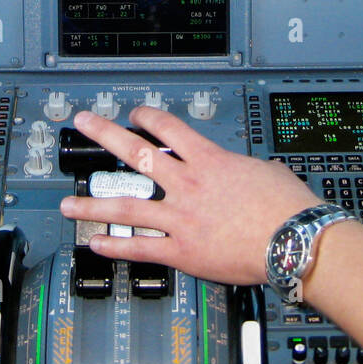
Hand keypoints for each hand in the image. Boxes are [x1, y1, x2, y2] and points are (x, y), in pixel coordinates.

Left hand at [58, 105, 320, 284]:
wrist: (294, 240)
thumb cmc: (288, 207)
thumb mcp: (265, 172)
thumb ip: (244, 170)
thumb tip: (249, 172)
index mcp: (209, 160)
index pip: (169, 129)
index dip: (147, 117)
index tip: (133, 114)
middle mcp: (188, 184)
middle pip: (136, 153)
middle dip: (105, 135)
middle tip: (85, 124)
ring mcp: (181, 217)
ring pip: (127, 206)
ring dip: (93, 204)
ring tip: (68, 203)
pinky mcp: (182, 250)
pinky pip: (141, 248)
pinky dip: (116, 247)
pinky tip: (96, 244)